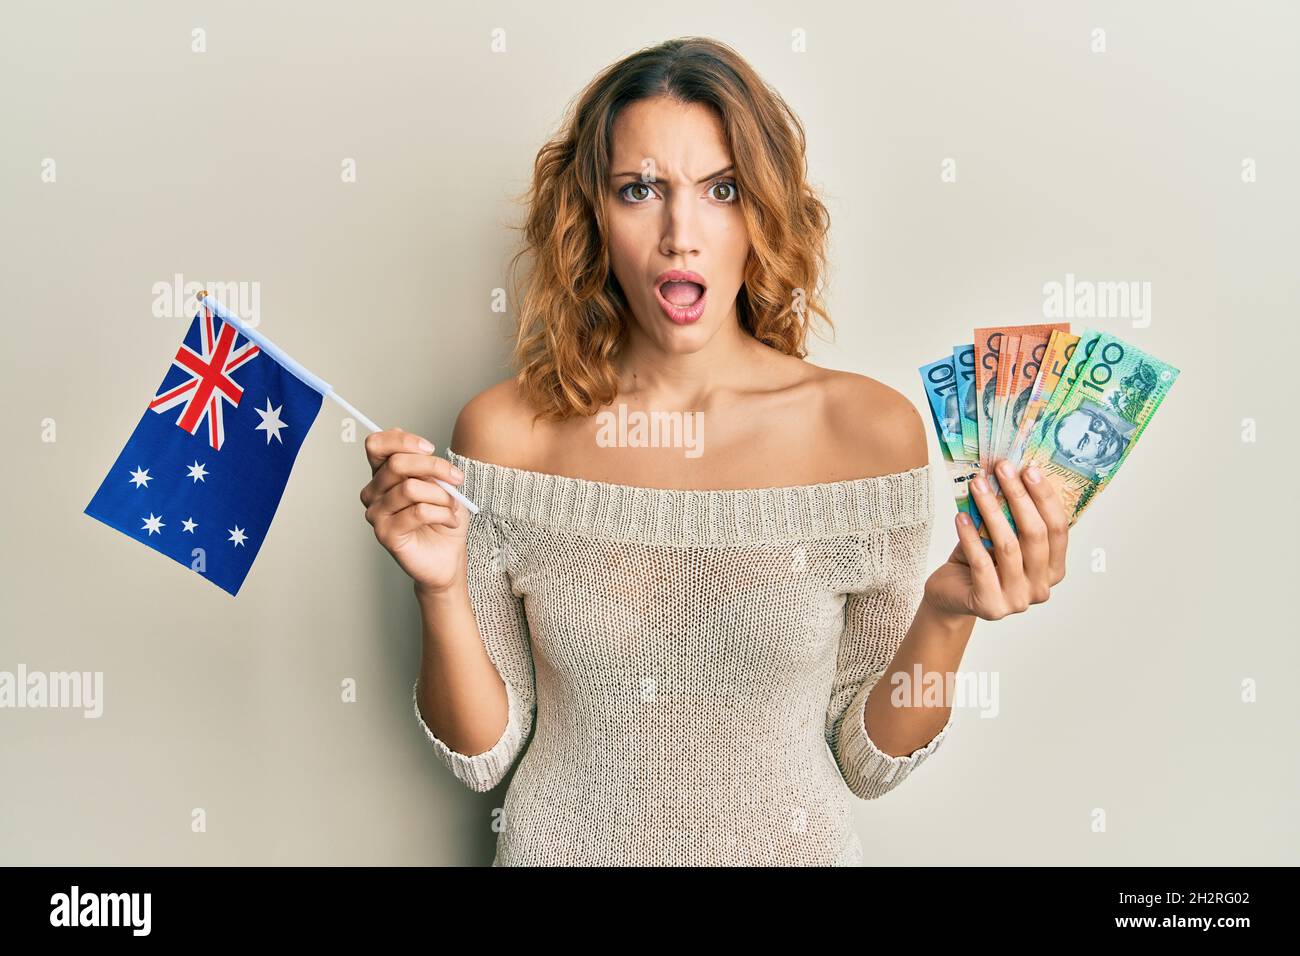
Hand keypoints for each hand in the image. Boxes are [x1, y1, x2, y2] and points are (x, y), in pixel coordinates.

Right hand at [359, 428, 470, 594]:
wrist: (448, 557)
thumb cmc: (443, 519)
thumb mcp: (440, 485)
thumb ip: (427, 468)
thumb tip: (425, 456)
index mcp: (383, 475)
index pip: (376, 445)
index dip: (403, 441)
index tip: (430, 448)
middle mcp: (373, 492)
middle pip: (397, 463)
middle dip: (434, 467)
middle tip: (456, 479)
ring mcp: (376, 514)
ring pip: (410, 488)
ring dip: (442, 496)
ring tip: (452, 507)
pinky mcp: (385, 534)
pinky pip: (418, 512)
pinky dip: (442, 514)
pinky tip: (450, 521)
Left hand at [922, 458, 1068, 620]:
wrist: (951, 594)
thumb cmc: (980, 561)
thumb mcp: (1000, 536)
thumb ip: (1012, 517)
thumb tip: (1011, 472)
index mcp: (1054, 569)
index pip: (1058, 529)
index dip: (1045, 498)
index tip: (1030, 470)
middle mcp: (1042, 587)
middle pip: (1035, 534)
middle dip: (1018, 496)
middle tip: (1002, 469)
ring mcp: (1018, 600)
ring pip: (1008, 546)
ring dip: (991, 510)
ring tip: (977, 485)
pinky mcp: (991, 606)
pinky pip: (981, 564)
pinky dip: (970, 537)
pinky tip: (961, 517)